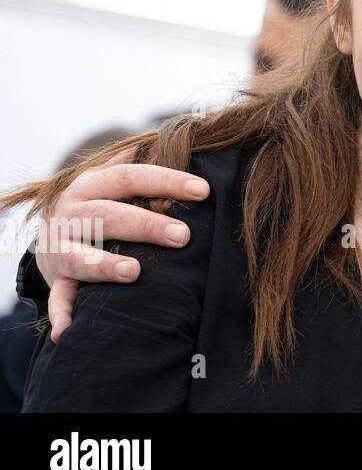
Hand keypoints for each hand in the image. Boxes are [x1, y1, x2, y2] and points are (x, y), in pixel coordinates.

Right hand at [35, 149, 209, 341]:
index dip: (167, 181)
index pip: (130, 176)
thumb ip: (142, 162)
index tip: (203, 190)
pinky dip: (64, 313)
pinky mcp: (55, 276)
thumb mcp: (112, 180)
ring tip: (135, 273)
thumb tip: (180, 137)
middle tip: (184, 236)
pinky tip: (72, 331)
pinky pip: (58, 297)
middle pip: (109, 215)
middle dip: (147, 225)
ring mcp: (60, 247)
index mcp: (91, 185)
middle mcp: (72, 213)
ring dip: (104, 266)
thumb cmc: (99, 204)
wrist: (49, 232)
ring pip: (78, 256)